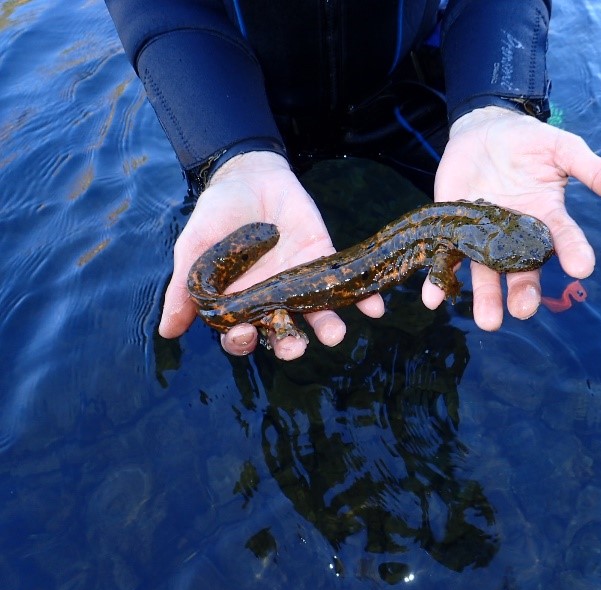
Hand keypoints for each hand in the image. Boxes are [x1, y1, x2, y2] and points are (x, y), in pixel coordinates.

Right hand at [158, 151, 384, 359]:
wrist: (249, 175)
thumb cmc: (217, 215)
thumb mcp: (196, 247)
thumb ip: (184, 288)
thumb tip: (167, 331)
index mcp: (239, 304)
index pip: (240, 335)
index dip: (242, 341)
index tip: (243, 334)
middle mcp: (272, 301)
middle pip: (282, 334)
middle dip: (289, 345)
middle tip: (294, 347)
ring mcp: (300, 283)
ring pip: (316, 316)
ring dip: (328, 328)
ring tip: (334, 334)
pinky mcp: (324, 261)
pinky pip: (346, 286)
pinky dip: (364, 299)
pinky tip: (375, 307)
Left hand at [424, 106, 600, 329]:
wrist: (483, 131)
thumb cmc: (528, 142)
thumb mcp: (562, 148)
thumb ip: (594, 170)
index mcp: (546, 218)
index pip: (564, 239)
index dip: (574, 252)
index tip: (583, 268)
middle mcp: (516, 236)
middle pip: (523, 270)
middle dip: (524, 291)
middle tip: (523, 310)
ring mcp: (484, 237)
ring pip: (486, 274)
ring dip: (485, 298)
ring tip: (488, 322)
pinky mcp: (454, 231)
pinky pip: (447, 259)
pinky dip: (439, 280)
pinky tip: (433, 299)